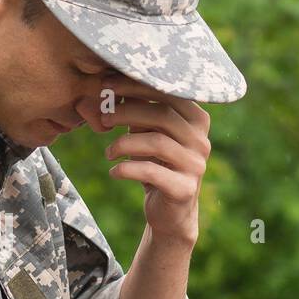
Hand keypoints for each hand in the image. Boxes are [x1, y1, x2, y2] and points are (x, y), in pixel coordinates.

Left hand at [75, 75, 210, 246]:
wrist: (170, 212)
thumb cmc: (155, 165)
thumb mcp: (145, 135)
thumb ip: (132, 113)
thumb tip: (97, 93)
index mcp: (196, 119)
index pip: (169, 92)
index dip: (136, 86)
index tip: (107, 85)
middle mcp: (201, 140)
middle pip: (163, 115)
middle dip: (127, 112)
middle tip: (103, 118)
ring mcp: (196, 165)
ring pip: (157, 142)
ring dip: (124, 143)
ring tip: (109, 151)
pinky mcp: (184, 189)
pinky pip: (151, 172)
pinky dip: (127, 169)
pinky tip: (114, 172)